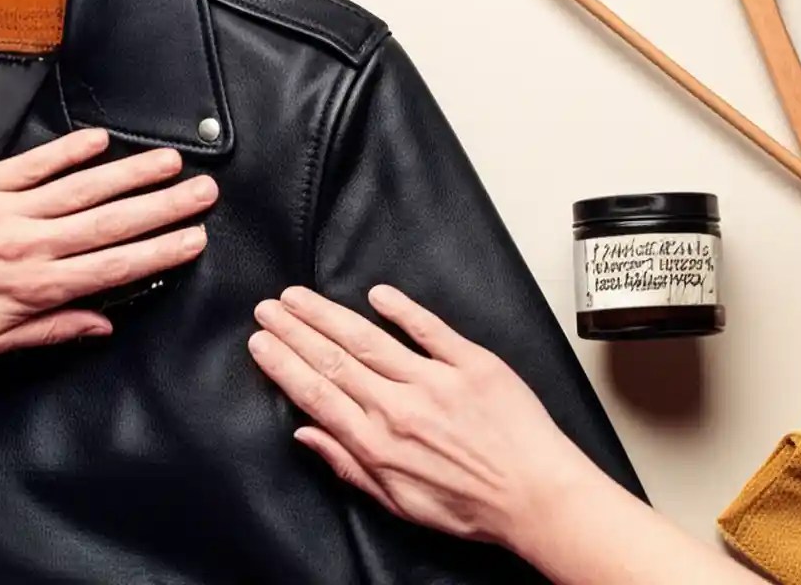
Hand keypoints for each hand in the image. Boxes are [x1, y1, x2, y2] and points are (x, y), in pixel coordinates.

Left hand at [0, 129, 216, 353]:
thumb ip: (53, 329)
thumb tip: (102, 324)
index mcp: (36, 286)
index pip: (114, 267)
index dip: (160, 252)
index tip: (194, 239)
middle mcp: (30, 244)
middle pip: (111, 222)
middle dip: (163, 207)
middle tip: (202, 193)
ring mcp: (7, 209)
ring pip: (82, 189)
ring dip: (131, 174)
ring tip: (169, 163)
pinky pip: (34, 164)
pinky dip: (69, 151)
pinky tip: (101, 141)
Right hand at [248, 286, 597, 547]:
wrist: (539, 498)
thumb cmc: (471, 506)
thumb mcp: (399, 503)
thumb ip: (348, 465)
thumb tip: (305, 434)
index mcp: (378, 445)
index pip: (316, 394)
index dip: (282, 364)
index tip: (260, 342)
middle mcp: (400, 409)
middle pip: (332, 360)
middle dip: (293, 330)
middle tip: (267, 307)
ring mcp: (436, 382)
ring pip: (368, 340)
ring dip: (327, 314)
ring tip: (299, 296)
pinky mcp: (472, 365)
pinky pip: (429, 329)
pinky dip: (401, 309)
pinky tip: (375, 294)